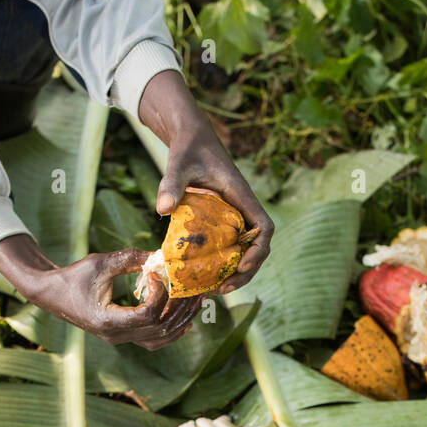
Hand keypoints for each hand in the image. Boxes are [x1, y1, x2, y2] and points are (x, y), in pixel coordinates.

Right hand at [0, 235, 200, 347]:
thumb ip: (130, 259)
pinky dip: (170, 330)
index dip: (161, 295)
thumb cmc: (73, 277)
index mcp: (107, 321)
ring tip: (195, 302)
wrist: (52, 295)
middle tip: (195, 289)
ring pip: (159, 339)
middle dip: (180, 308)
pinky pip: (152, 340)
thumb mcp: (100, 262)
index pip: (148, 315)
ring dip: (180, 320)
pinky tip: (183, 317)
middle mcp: (115, 336)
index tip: (159, 274)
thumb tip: (161, 255)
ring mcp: (120, 339)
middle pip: (159, 329)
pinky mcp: (122, 336)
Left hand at [138, 72, 272, 292]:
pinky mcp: (223, 220)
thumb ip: (172, 184)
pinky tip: (206, 276)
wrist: (189, 137)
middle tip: (224, 289)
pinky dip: (223, 263)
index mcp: (241, 196)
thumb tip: (162, 210)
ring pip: (246, 250)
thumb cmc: (188, 147)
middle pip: (258, 246)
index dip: (259, 249)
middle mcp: (242, 208)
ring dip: (236, 272)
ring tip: (216, 289)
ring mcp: (234, 216)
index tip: (243, 264)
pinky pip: (230, 246)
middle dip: (246, 271)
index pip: (264, 227)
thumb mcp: (178, 163)